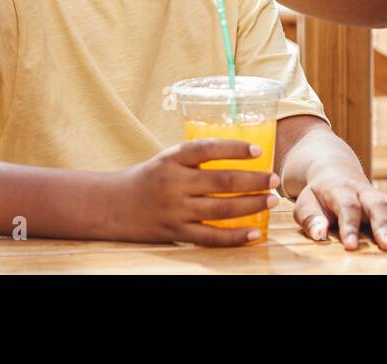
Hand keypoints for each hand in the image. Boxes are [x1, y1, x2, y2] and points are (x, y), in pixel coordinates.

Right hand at [111, 139, 278, 245]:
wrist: (111, 206)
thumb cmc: (151, 178)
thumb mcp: (168, 159)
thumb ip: (198, 158)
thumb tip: (244, 155)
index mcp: (172, 159)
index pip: (206, 149)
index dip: (234, 149)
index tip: (258, 151)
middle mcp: (173, 184)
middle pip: (220, 182)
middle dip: (252, 181)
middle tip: (274, 179)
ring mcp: (174, 210)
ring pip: (220, 210)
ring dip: (250, 206)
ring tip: (271, 201)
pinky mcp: (175, 233)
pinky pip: (209, 237)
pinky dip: (234, 236)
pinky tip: (254, 233)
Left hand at [292, 173, 386, 250]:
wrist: (334, 171)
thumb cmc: (319, 195)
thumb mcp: (305, 202)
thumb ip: (310, 217)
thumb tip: (319, 234)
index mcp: (340, 191)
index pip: (347, 206)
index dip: (349, 225)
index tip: (351, 246)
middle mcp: (365, 193)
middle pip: (378, 206)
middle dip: (385, 226)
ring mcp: (383, 197)